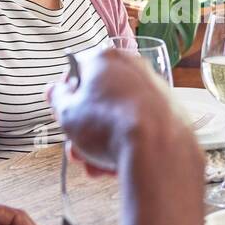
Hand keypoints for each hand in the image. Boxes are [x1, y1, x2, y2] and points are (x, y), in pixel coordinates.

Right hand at [48, 48, 200, 174]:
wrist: (156, 148)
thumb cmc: (109, 124)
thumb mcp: (67, 112)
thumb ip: (58, 98)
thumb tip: (55, 90)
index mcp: (105, 58)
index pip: (76, 69)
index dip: (65, 94)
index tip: (61, 112)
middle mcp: (132, 68)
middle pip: (98, 98)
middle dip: (83, 128)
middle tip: (76, 148)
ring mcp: (153, 90)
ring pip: (117, 117)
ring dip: (101, 143)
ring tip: (94, 165)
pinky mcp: (169, 112)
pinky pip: (139, 128)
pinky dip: (126, 145)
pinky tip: (115, 166)